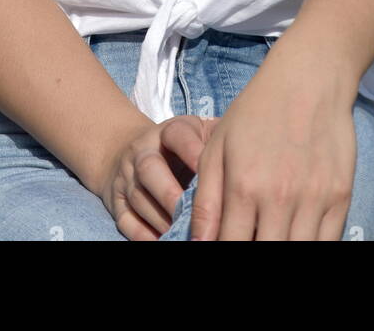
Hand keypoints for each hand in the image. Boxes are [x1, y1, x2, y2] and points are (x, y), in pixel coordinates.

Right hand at [97, 113, 219, 239]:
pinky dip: (144, 236)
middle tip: (196, 215)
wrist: (132, 152)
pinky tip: (164, 242)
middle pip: (150, 169)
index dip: (192, 152)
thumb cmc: (181, 146)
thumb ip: (219, 138)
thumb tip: (256, 149)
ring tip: (187, 234)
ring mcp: (127, 177)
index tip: (210, 171)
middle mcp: (142, 151)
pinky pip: (126, 221)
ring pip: (138, 198)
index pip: (176, 135)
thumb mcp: (198, 133)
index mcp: (167, 131)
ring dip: (161, 219)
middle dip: (171, 193)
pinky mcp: (117, 202)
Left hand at [161, 30, 358, 240]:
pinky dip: (310, 246)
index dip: (222, 256)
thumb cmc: (256, 111)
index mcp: (244, 186)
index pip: (230, 248)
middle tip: (248, 237)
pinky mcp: (341, 197)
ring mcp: (315, 199)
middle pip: (265, 255)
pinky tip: (295, 234)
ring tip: (269, 233)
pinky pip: (327, 244)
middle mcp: (280, 198)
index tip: (224, 246)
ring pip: (297, 253)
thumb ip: (206, 201)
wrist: (309, 78)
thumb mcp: (217, 147)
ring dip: (280, 248)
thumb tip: (199, 246)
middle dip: (253, 254)